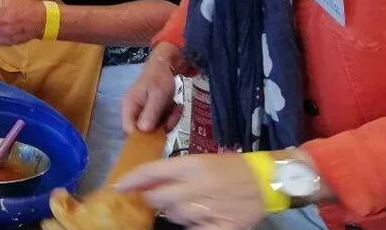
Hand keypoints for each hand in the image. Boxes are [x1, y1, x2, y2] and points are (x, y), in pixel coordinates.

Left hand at [116, 154, 266, 228]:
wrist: (268, 179)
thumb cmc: (230, 168)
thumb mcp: (200, 162)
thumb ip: (172, 172)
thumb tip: (143, 183)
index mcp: (192, 164)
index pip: (152, 171)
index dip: (131, 180)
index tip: (117, 188)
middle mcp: (199, 184)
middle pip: (159, 198)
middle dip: (153, 201)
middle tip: (155, 200)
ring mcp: (212, 206)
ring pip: (176, 216)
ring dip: (176, 213)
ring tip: (190, 206)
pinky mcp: (225, 225)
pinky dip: (195, 226)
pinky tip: (200, 219)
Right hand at [121, 42, 183, 133]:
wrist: (165, 64)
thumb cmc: (159, 78)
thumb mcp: (157, 95)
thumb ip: (150, 113)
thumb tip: (143, 131)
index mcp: (129, 106)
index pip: (129, 130)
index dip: (142, 137)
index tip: (158, 136)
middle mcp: (133, 111)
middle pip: (144, 131)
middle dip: (161, 126)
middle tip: (172, 116)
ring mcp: (143, 112)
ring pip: (155, 127)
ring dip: (168, 120)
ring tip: (176, 107)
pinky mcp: (152, 111)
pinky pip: (161, 121)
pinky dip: (170, 115)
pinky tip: (175, 105)